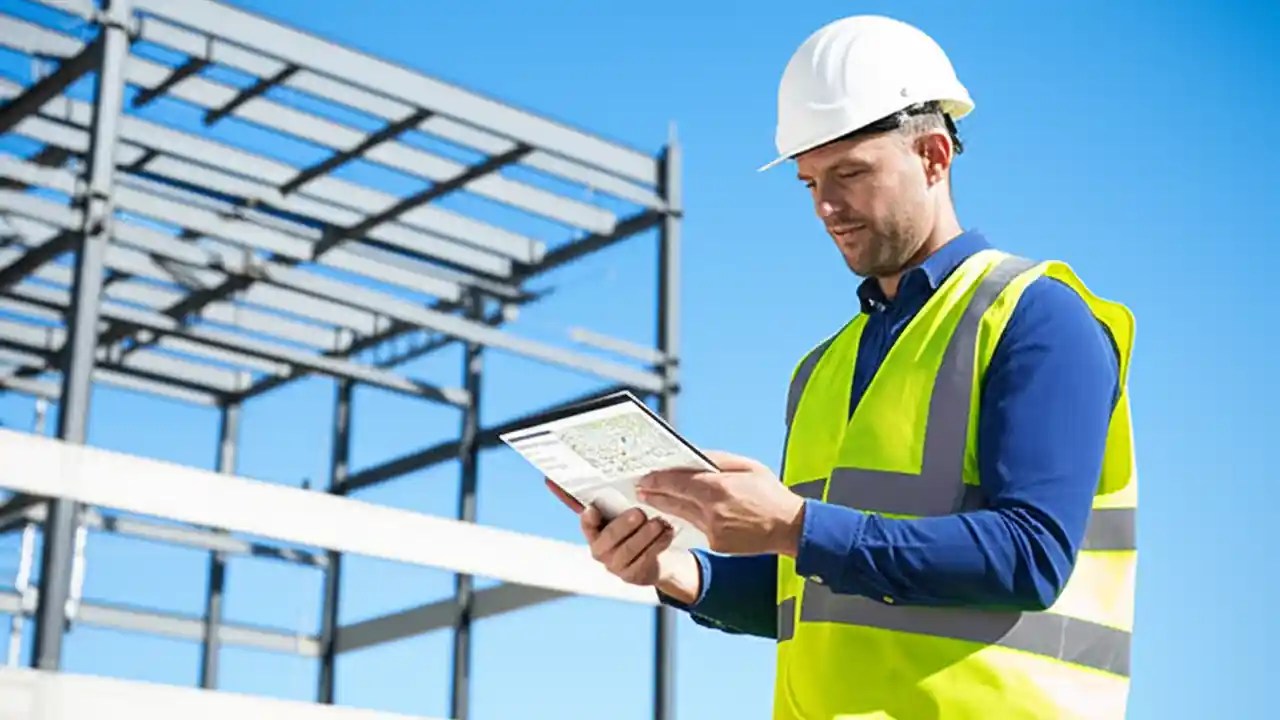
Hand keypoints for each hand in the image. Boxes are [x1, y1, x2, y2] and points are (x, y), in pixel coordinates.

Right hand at [546, 479, 700, 602]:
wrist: (654, 558)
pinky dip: (658, 545)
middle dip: (623, 525)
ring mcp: (614, 564)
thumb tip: (621, 468)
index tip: (592, 509)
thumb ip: (617, 496)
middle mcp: (598, 547)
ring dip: (645, 535)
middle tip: (638, 513)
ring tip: (659, 523)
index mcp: (594, 528)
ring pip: (629, 550)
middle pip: (608, 537)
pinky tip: (668, 533)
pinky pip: (645, 560)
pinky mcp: (631, 575)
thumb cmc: (637, 527)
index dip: (587, 517)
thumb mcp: (625, 510)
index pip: (585, 521)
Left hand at [635, 450, 805, 555]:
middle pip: (673, 500)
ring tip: (652, 498)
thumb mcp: (748, 466)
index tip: (644, 477)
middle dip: (654, 494)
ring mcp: (713, 530)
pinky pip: (697, 526)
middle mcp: (711, 511)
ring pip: (682, 515)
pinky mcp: (716, 543)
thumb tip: (694, 456)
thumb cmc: (771, 493)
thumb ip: (718, 460)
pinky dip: (688, 517)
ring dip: (665, 506)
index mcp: (719, 488)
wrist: (789, 527)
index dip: (657, 479)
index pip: (677, 482)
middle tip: (639, 488)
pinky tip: (679, 511)